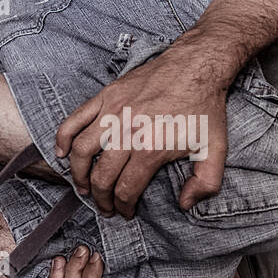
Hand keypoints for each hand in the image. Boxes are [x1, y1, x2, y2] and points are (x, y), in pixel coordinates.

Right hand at [53, 47, 227, 218]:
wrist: (196, 65)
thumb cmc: (204, 106)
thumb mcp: (216, 149)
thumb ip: (205, 183)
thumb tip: (185, 205)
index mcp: (151, 148)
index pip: (126, 189)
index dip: (123, 206)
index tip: (125, 212)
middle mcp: (127, 131)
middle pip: (101, 176)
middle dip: (101, 198)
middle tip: (105, 206)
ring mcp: (113, 111)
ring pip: (82, 151)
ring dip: (78, 174)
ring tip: (82, 187)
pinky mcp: (106, 96)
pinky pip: (75, 120)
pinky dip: (63, 138)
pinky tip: (62, 154)